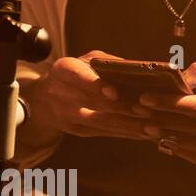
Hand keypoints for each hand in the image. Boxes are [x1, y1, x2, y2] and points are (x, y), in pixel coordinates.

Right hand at [26, 50, 155, 141]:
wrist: (43, 100)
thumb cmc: (73, 75)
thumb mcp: (83, 61)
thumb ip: (106, 63)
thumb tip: (138, 69)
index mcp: (64, 70)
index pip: (78, 77)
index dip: (94, 85)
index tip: (113, 92)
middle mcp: (62, 94)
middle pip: (93, 103)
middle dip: (122, 109)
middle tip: (146, 112)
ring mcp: (68, 115)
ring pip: (101, 122)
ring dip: (128, 126)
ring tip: (152, 128)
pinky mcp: (77, 130)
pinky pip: (105, 133)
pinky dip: (126, 133)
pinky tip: (144, 134)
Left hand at [137, 61, 195, 166]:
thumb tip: (178, 75)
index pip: (192, 106)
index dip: (166, 102)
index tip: (145, 97)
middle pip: (178, 124)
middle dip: (153, 115)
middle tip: (133, 107)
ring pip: (175, 140)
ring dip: (154, 131)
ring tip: (140, 120)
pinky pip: (178, 151)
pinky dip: (164, 141)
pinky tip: (155, 132)